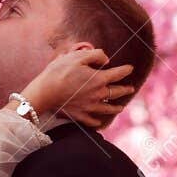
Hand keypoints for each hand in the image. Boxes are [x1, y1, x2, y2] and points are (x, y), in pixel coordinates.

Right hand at [20, 48, 135, 127]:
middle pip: (116, 92)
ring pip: (108, 109)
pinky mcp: (80, 116)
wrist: (45, 92)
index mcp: (99, 79)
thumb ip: (95, 55)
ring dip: (116, 108)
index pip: (118, 74)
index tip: (130, 68)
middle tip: (131, 89)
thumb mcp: (77, 56)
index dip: (126, 70)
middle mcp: (98, 95)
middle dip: (125, 89)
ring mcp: (90, 107)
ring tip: (121, 108)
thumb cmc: (60, 71)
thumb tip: (106, 59)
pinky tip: (100, 121)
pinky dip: (98, 121)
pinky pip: (93, 121)